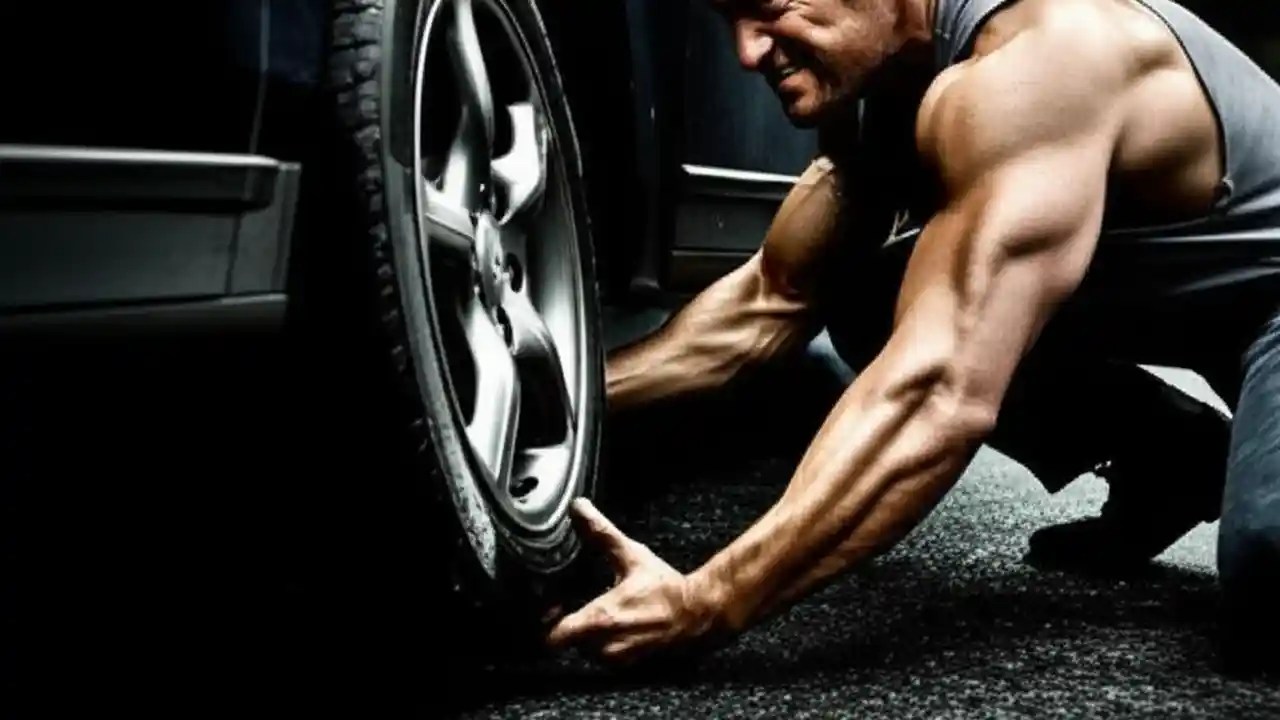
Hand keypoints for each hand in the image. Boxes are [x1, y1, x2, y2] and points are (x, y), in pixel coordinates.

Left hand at [546, 498, 725, 665]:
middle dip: (570, 623)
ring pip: (586, 649)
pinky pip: (604, 655)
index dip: (546, 621)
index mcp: (600, 619)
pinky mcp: (628, 664)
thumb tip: (578, 508)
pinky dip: (605, 641)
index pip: (552, 638)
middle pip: (568, 641)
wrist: (698, 613)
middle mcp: (605, 646)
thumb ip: (600, 532)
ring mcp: (617, 659)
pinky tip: (617, 622)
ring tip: (602, 610)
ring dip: (588, 633)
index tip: (552, 606)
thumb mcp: (630, 555)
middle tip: (576, 602)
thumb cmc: (665, 588)